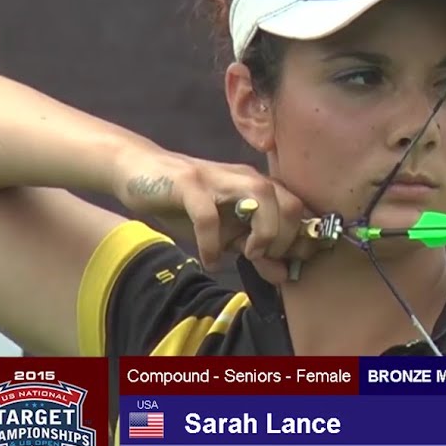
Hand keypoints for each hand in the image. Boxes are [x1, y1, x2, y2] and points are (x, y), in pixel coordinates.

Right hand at [111, 147, 321, 278]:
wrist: (140, 170)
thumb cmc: (187, 204)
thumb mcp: (226, 232)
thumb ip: (255, 250)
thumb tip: (284, 275)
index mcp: (259, 187)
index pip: (300, 210)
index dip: (305, 240)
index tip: (297, 263)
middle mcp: (246, 178)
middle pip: (289, 203)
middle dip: (286, 239)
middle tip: (265, 259)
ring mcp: (218, 179)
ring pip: (261, 197)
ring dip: (262, 233)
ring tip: (247, 255)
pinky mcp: (188, 184)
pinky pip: (208, 216)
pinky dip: (212, 244)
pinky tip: (210, 261)